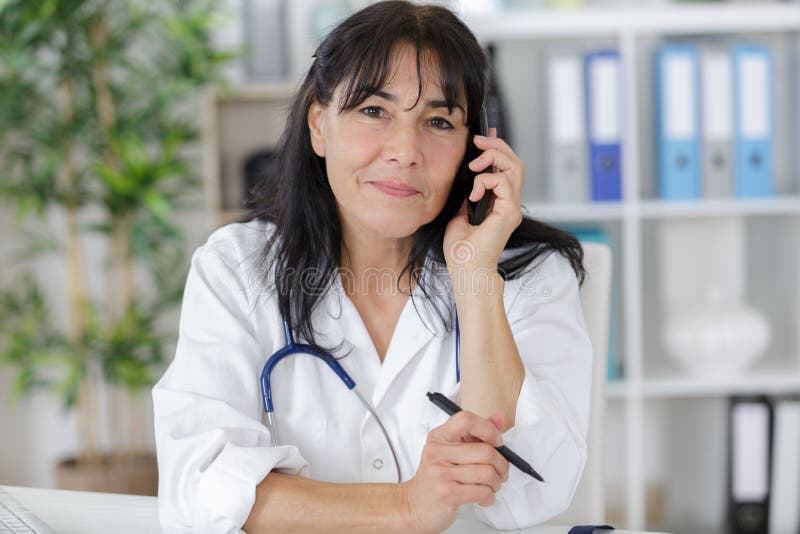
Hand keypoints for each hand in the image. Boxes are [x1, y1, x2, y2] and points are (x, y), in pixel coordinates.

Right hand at [399, 410, 509, 533]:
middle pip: (485, 451)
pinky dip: (490, 497)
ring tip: (490, 485)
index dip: (489, 429)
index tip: (497, 442)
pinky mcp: (447, 493)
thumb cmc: (436, 478)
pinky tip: (483, 497)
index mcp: (439, 436)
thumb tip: (500, 416)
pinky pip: (483, 492)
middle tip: (500, 472)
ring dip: (496, 482)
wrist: (414, 506)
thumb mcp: (452, 450)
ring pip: (487, 473)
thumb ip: (477, 433)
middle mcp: (437, 452)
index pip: (466, 420)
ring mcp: (440, 473)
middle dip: (501, 465)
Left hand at [443, 128, 524, 271]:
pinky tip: (474, 193)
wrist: (465, 270)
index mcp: (500, 204)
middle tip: (478, 142)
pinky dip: (486, 180)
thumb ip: (467, 198)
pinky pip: (504, 182)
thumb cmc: (461, 252)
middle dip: (497, 147)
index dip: (497, 149)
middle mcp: (510, 204)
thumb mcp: (459, 215)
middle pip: (515, 163)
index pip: (506, 169)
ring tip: (475, 162)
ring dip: (494, 157)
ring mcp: (512, 208)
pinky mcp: (509, 212)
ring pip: (515, 167)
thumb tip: (466, 181)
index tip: (483, 138)